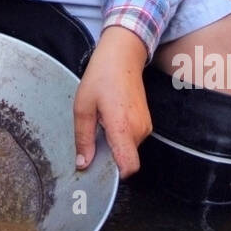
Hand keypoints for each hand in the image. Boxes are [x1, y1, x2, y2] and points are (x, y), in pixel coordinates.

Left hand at [74, 26, 151, 177]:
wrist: (122, 57)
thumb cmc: (101, 78)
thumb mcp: (83, 108)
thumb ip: (83, 138)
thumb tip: (83, 164)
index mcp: (123, 127)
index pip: (129, 166)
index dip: (116, 173)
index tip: (99, 167)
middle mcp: (139, 130)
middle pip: (125, 158)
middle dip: (109, 153)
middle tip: (94, 133)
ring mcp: (146, 126)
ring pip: (128, 149)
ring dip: (114, 142)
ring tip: (102, 121)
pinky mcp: (147, 122)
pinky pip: (132, 139)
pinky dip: (120, 135)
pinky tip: (110, 117)